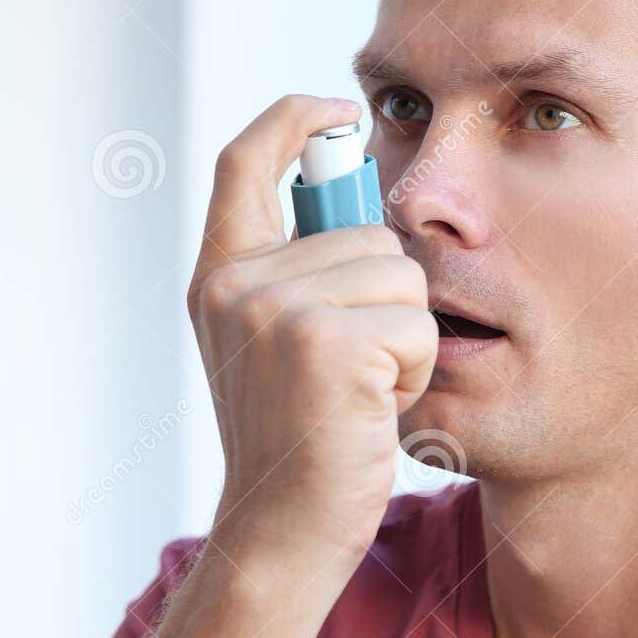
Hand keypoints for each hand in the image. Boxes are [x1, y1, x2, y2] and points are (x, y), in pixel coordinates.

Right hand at [187, 95, 436, 569]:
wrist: (285, 528)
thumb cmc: (300, 437)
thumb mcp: (276, 343)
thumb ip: (298, 273)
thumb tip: (357, 194)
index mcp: (220, 276)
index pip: (244, 163)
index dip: (292, 121)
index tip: (338, 109)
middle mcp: (237, 283)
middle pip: (369, 233)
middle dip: (389, 299)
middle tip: (350, 369)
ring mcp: (275, 309)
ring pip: (402, 277)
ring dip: (405, 337)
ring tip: (360, 390)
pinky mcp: (324, 342)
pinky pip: (417, 323)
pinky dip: (415, 370)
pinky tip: (374, 408)